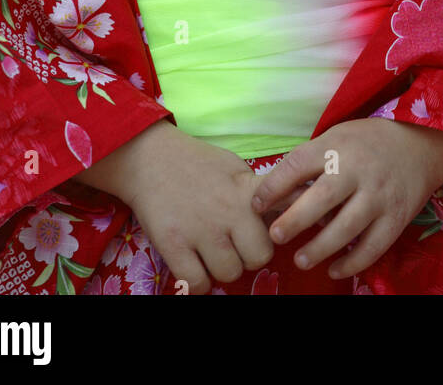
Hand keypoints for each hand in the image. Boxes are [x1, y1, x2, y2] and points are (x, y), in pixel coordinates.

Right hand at [79, 119, 276, 293]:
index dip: (287, 227)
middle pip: (260, 257)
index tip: (277, 230)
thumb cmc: (198, 165)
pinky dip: (197, 281)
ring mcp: (201, 229)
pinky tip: (193, 264)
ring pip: (229, 273)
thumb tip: (292, 209)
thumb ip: (260, 193)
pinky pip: (197, 284)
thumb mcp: (237, 169)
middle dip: (248, 255)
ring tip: (209, 250)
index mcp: (247, 190)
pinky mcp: (173, 245)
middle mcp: (228, 210)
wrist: (150, 157)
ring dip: (220, 268)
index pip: (286, 213)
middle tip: (233, 245)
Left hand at [248, 118, 442, 279]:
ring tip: (301, 260)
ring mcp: (379, 195)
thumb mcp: (336, 137)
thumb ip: (310, 160)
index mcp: (336, 147)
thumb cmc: (366, 142)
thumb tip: (273, 189)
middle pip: (323, 198)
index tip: (256, 204)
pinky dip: (353, 262)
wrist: (419, 145)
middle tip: (275, 235)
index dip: (274, 185)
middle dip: (295, 219)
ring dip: (321, 247)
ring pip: (347, 227)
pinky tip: (335, 270)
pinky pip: (373, 246)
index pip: (299, 164)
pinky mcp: (396, 218)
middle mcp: (357, 170)